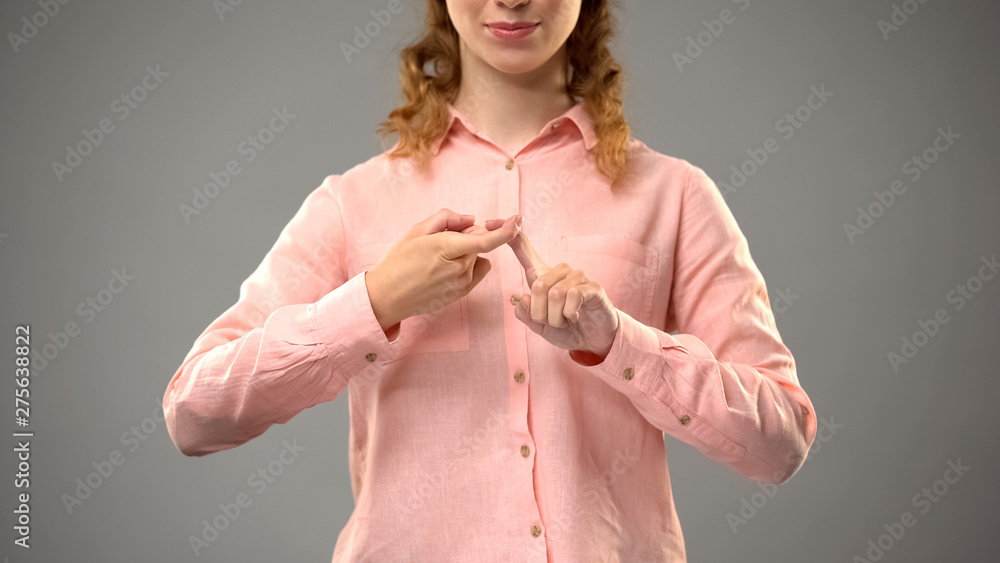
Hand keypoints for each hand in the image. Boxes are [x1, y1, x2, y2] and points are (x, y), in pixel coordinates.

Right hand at [366, 209, 521, 331]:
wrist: (386, 297)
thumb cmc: (398, 261)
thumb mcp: (416, 230)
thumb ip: (446, 218)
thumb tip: (471, 219)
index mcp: (445, 248)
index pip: (484, 240)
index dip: (505, 230)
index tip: (518, 219)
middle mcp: (457, 268)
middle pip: (478, 241)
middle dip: (466, 234)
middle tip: (440, 239)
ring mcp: (461, 283)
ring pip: (476, 256)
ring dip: (465, 250)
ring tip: (437, 257)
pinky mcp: (462, 293)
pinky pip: (476, 270)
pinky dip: (468, 264)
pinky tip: (446, 267)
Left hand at [489, 219, 619, 358]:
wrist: (593, 340)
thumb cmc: (565, 328)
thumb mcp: (538, 325)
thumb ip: (526, 314)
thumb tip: (524, 297)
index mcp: (542, 276)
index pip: (523, 249)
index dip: (508, 235)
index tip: (489, 223)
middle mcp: (559, 271)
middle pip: (538, 285)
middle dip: (540, 314)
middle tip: (550, 322)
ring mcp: (577, 277)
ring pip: (554, 293)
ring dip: (555, 318)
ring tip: (564, 321)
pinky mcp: (592, 287)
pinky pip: (573, 296)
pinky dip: (569, 313)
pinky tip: (575, 316)